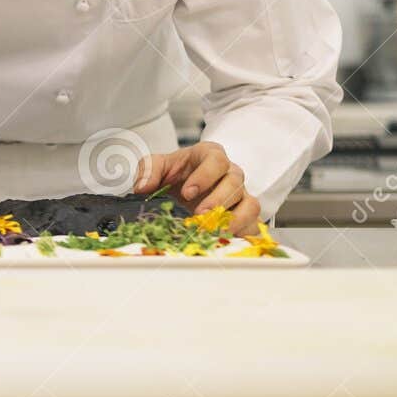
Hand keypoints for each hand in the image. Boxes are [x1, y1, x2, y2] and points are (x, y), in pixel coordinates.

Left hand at [134, 140, 260, 228]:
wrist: (184, 187)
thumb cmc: (176, 173)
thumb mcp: (157, 166)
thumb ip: (148, 170)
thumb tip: (143, 188)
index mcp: (210, 156)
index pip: (216, 160)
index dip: (204, 176)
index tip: (187, 192)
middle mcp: (230, 174)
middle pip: (234, 182)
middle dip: (217, 200)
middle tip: (199, 215)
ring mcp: (241, 195)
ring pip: (250, 204)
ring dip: (233, 219)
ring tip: (212, 230)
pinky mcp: (245, 215)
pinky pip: (254, 224)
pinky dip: (243, 234)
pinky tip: (225, 240)